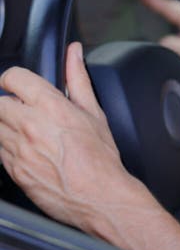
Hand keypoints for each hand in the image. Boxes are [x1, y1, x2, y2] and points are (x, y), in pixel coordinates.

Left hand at [0, 42, 147, 234]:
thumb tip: (73, 53)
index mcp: (51, 107)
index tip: (20, 86)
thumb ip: (78, 78)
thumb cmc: (101, 158)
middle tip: (25, 111)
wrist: (99, 197)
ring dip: (6, 126)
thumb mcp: (94, 113)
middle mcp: (30, 126)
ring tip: (28, 133)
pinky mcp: (13, 170)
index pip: (13, 78)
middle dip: (9, 104)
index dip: (15, 80)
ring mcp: (18, 150)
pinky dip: (7, 147)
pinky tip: (28, 151)